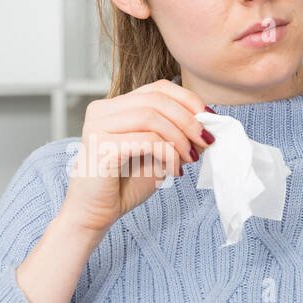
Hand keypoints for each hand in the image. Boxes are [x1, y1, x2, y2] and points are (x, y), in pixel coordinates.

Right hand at [59, 79, 212, 234]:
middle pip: (157, 99)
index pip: (158, 88)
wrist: (94, 215)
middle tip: (206, 140)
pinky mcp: (102, 146)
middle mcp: (102, 110)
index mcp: (115, 106)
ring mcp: (99, 126)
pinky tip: (173, 171)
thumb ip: (177, 138)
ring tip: (190, 158)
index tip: (209, 120)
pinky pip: (147, 140)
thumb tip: (207, 126)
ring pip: (153, 116)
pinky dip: (168, 154)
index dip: (188, 100)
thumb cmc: (123, 186)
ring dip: (180, 137)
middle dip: (189, 119)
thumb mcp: (157, 156)